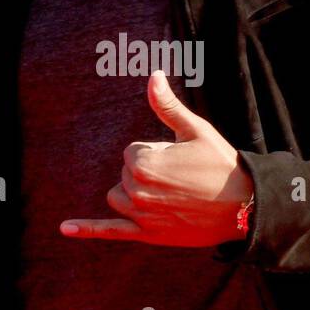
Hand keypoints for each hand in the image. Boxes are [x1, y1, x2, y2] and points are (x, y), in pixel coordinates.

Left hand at [59, 69, 252, 245]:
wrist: (244, 206)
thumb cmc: (220, 164)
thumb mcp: (194, 130)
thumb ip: (166, 105)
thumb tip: (152, 74)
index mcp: (144, 162)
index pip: (131, 152)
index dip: (157, 153)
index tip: (182, 160)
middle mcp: (137, 190)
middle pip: (125, 174)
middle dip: (149, 173)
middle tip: (183, 178)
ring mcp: (141, 216)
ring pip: (118, 197)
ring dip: (134, 193)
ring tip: (167, 194)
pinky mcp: (147, 235)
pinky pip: (110, 231)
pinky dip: (87, 230)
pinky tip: (65, 228)